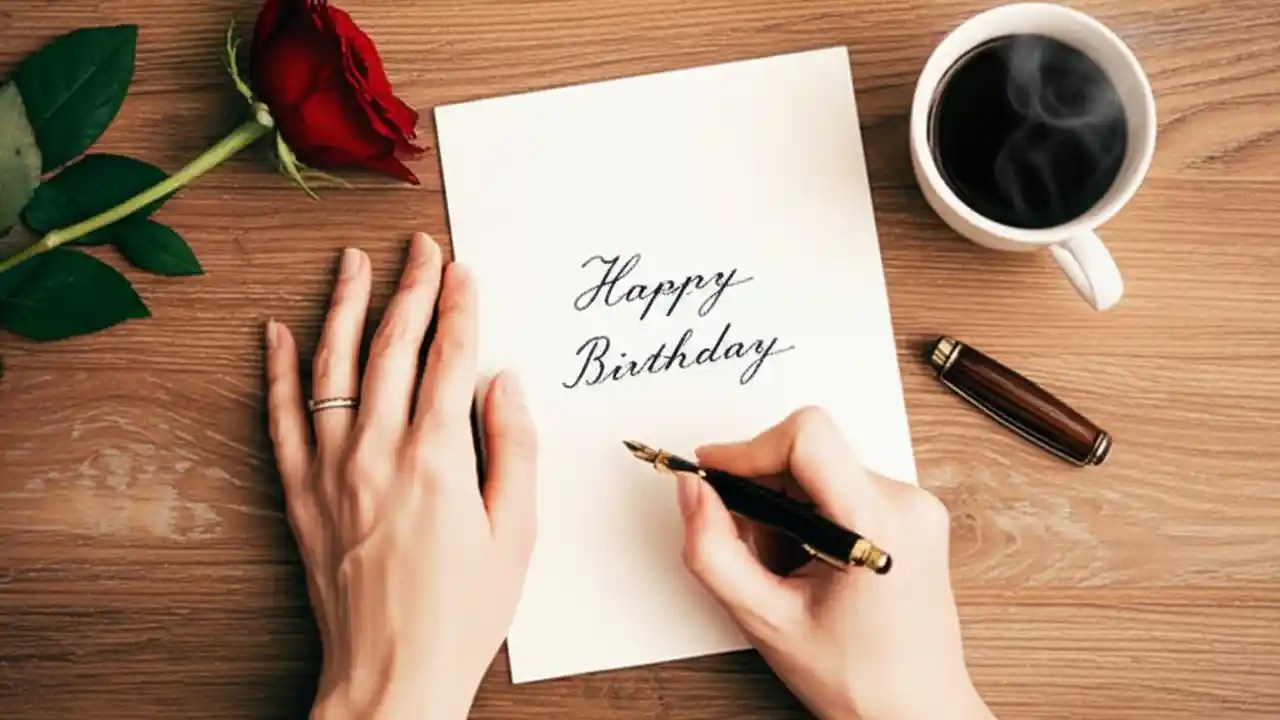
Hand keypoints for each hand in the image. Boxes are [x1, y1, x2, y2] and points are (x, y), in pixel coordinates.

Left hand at [264, 233, 536, 719]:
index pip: (448, 358)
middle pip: (391, 348)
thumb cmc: (460, 615)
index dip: (460, 307)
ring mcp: (331, 471)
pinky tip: (279, 335)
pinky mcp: (300, 495)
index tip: (465, 272)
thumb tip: (506, 384)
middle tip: (420, 249)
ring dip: (343, 308)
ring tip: (352, 264)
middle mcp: (377, 453)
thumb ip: (513, 449)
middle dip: (410, 289)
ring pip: (332, 369)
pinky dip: (278, 373)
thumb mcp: (515, 534)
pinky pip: (281, 419)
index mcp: (436, 461)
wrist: (391, 676)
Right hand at [675, 407, 992, 719]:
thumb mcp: (766, 620)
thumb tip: (692, 490)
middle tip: (750, 548)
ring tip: (784, 567)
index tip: (712, 475)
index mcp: (881, 524)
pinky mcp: (910, 513)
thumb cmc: (857, 678)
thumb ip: (713, 550)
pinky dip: (807, 513)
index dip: (747, 449)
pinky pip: (839, 484)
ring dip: (783, 506)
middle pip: (807, 451)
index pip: (807, 436)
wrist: (917, 710)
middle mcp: (908, 503)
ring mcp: (915, 506)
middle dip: (762, 491)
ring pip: (819, 468)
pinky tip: (807, 562)